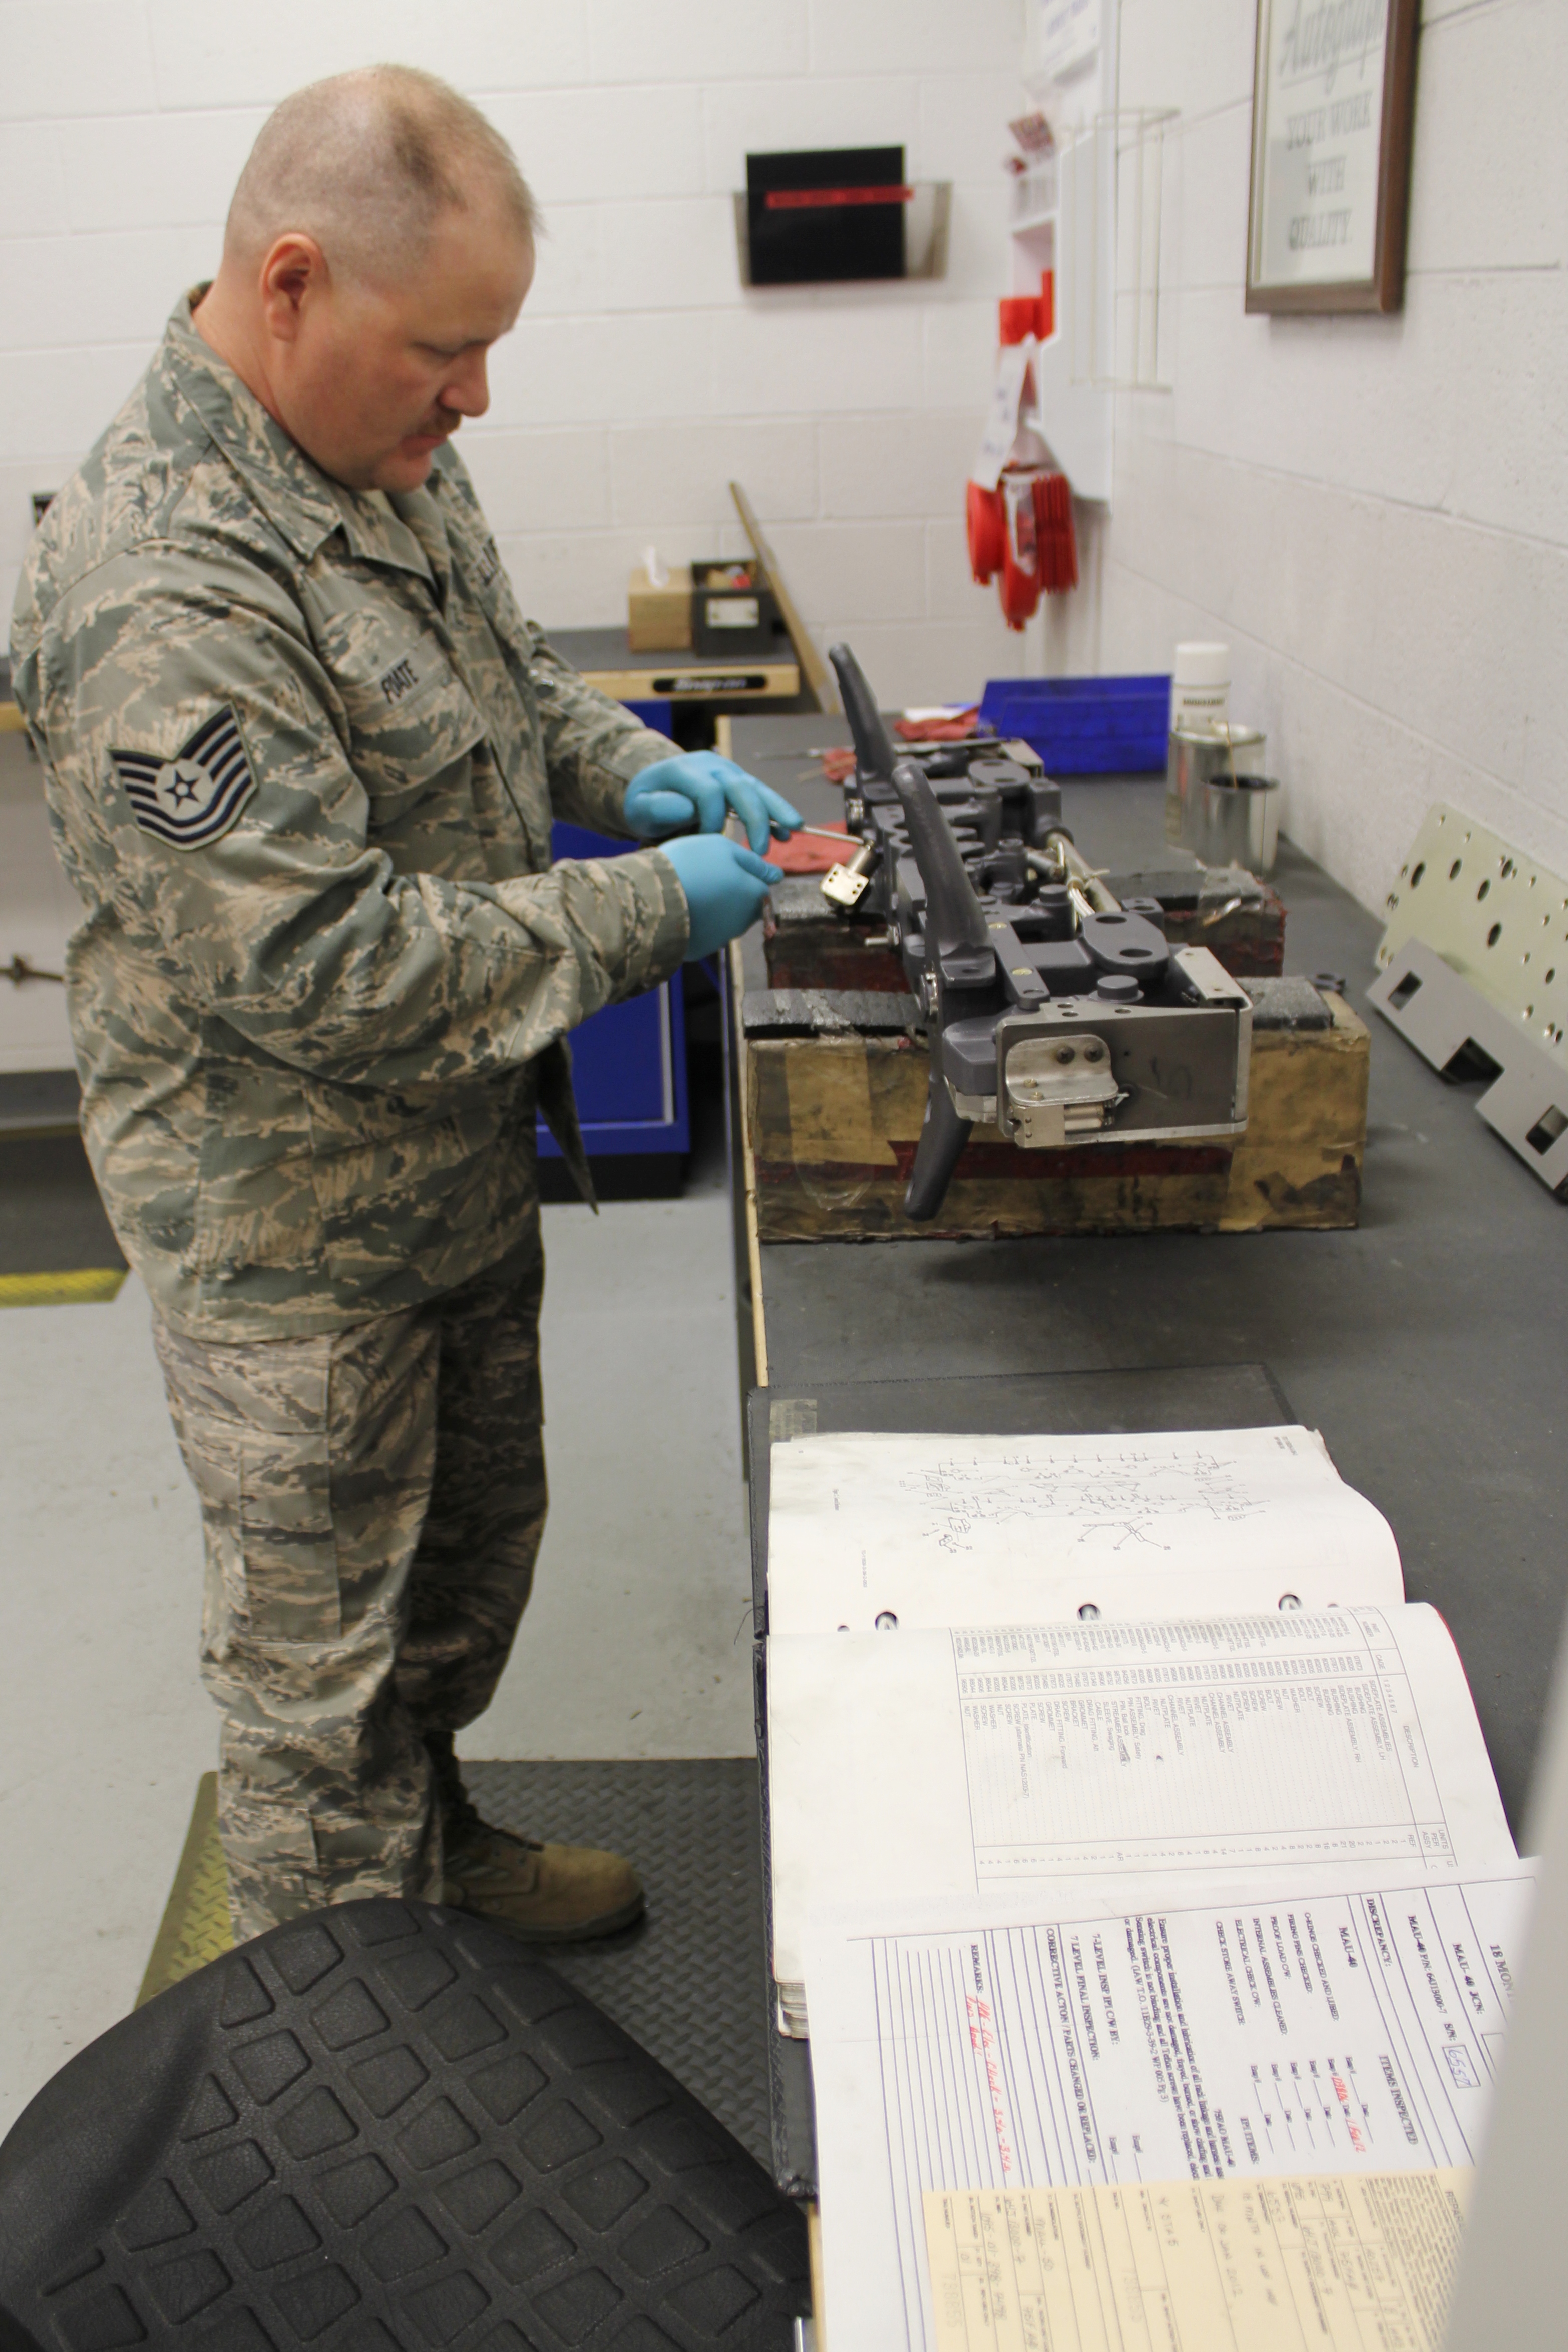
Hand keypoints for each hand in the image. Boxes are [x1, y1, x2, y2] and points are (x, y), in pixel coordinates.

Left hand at [623, 752, 801, 854]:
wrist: (653, 786)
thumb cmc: (645, 803)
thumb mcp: (638, 807)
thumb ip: (656, 808)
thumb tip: (687, 809)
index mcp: (685, 769)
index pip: (709, 791)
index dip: (712, 819)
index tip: (708, 842)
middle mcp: (711, 766)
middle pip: (740, 787)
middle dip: (755, 818)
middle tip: (761, 850)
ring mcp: (727, 772)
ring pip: (756, 788)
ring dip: (776, 810)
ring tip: (794, 829)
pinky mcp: (738, 782)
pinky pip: (760, 796)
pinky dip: (774, 813)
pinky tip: (787, 833)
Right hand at [659, 833, 781, 960]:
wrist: (655, 898)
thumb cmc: (693, 864)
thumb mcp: (724, 848)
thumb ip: (753, 861)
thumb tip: (778, 875)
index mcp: (754, 894)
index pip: (763, 888)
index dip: (746, 876)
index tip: (726, 868)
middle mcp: (745, 920)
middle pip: (748, 907)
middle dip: (735, 895)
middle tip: (708, 878)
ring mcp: (723, 937)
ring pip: (727, 920)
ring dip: (717, 908)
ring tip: (693, 891)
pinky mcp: (702, 949)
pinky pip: (705, 932)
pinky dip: (700, 922)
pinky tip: (683, 908)